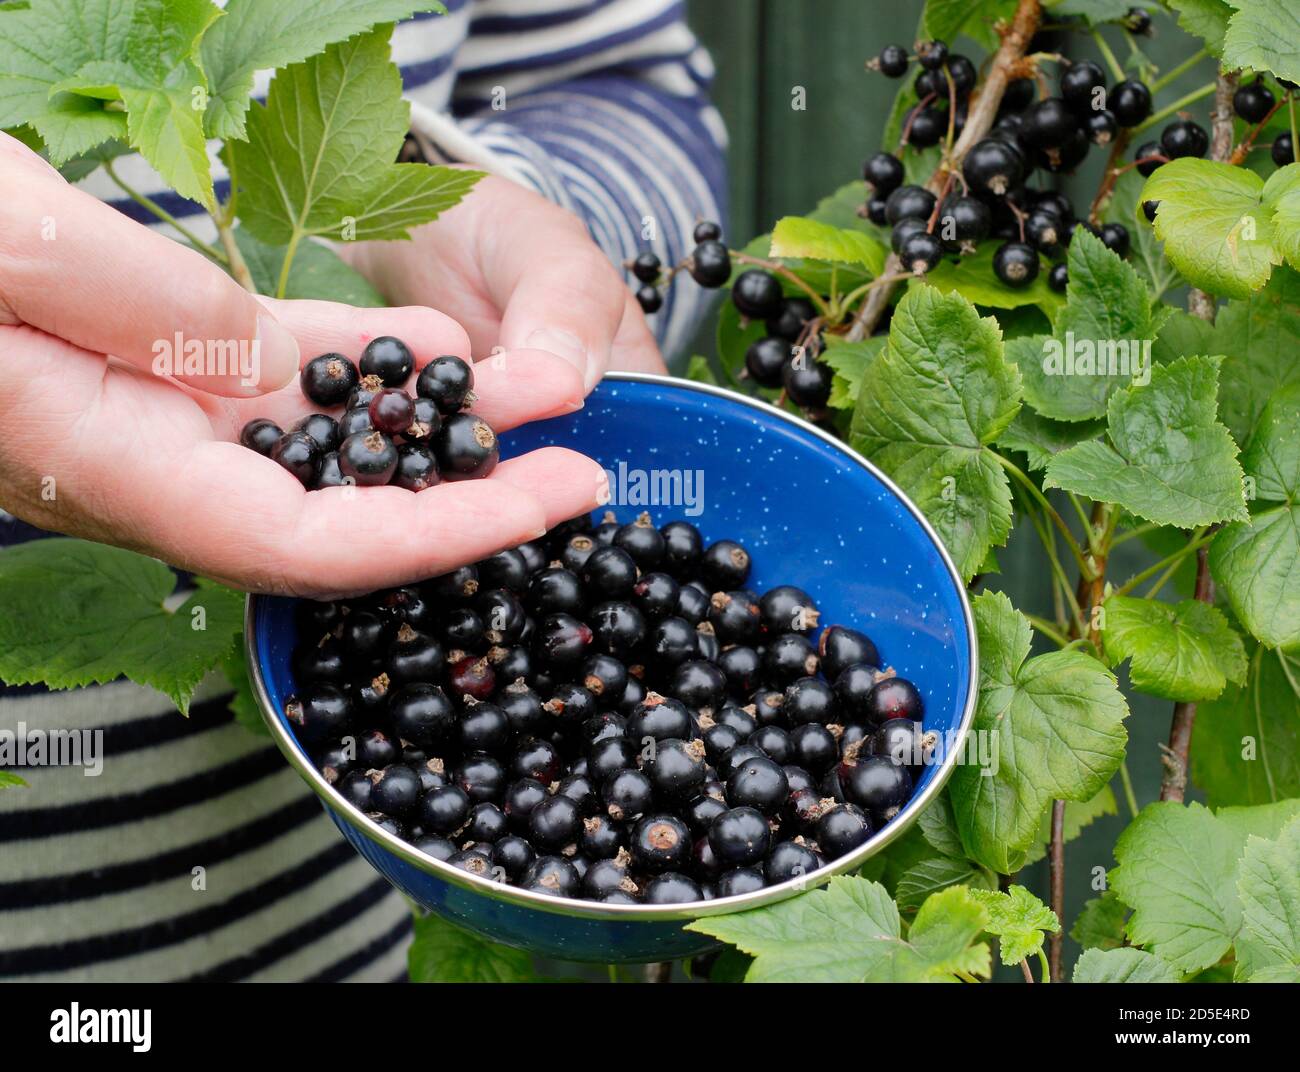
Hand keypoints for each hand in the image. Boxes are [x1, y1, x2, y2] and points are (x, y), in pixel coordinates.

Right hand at [0, 135, 607, 595]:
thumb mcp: (2, 238)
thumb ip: (141, 306)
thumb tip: (282, 359)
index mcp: (111, 463)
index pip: (308, 543)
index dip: (440, 537)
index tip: (550, 504)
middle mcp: (150, 464)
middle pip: (340, 520)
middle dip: (468, 501)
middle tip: (580, 466)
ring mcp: (161, 421)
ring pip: (326, 453)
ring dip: (433, 435)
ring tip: (535, 409)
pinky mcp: (163, 370)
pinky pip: (284, 384)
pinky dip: (368, 369)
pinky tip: (432, 344)